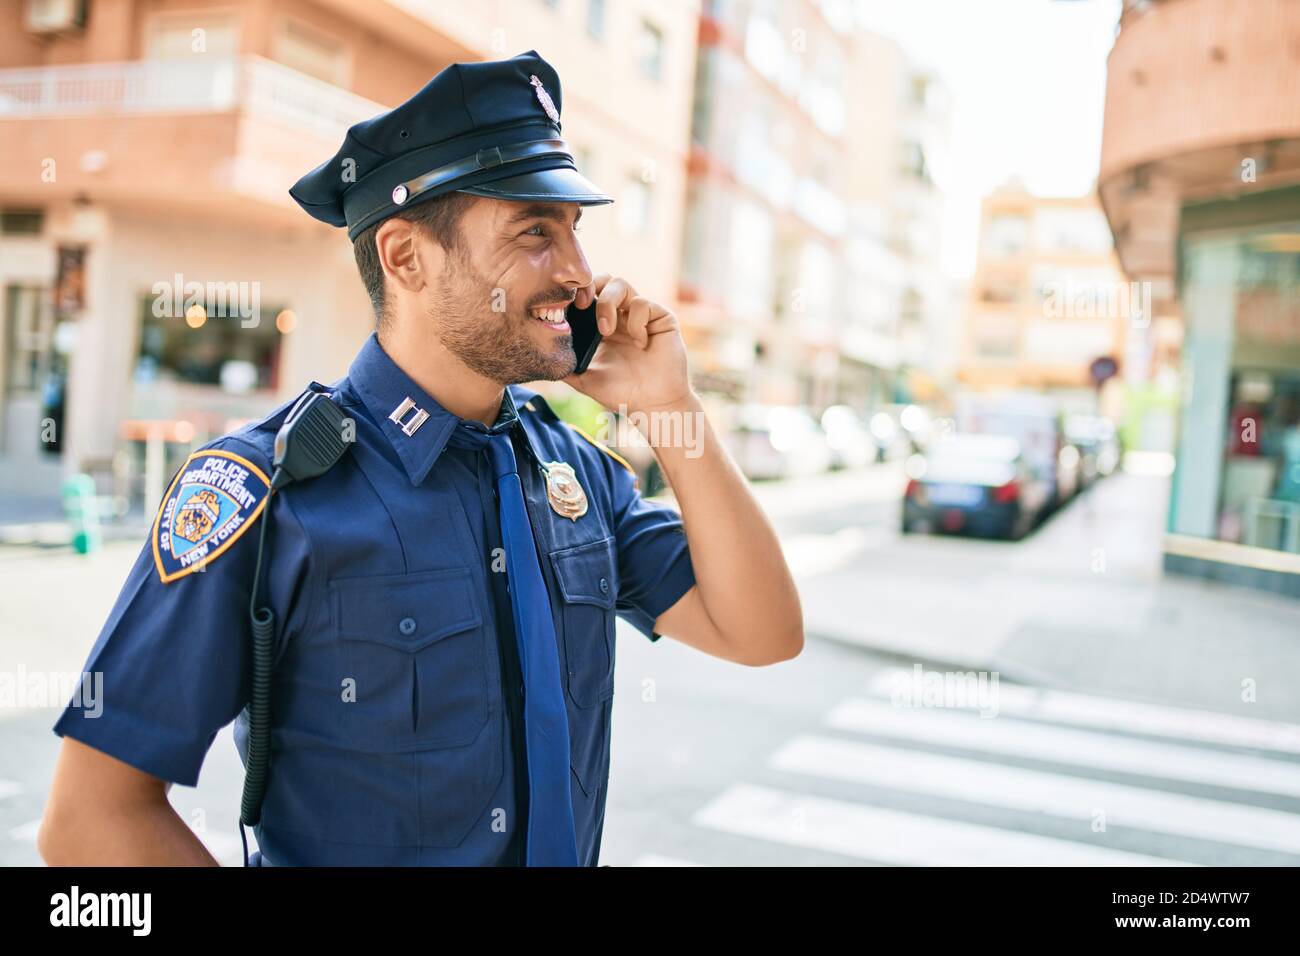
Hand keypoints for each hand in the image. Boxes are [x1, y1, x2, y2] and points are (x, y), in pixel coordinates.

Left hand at [563, 274, 693, 414]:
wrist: (653, 405)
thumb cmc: (621, 393)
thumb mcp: (584, 378)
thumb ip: (565, 364)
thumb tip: (538, 357)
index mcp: (602, 324)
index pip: (588, 293)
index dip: (576, 292)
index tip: (565, 305)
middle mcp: (621, 315)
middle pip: (603, 279)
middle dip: (590, 287)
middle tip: (583, 306)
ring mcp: (641, 315)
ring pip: (621, 284)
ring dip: (608, 303)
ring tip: (606, 331)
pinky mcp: (661, 317)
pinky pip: (643, 303)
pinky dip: (636, 322)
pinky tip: (640, 344)